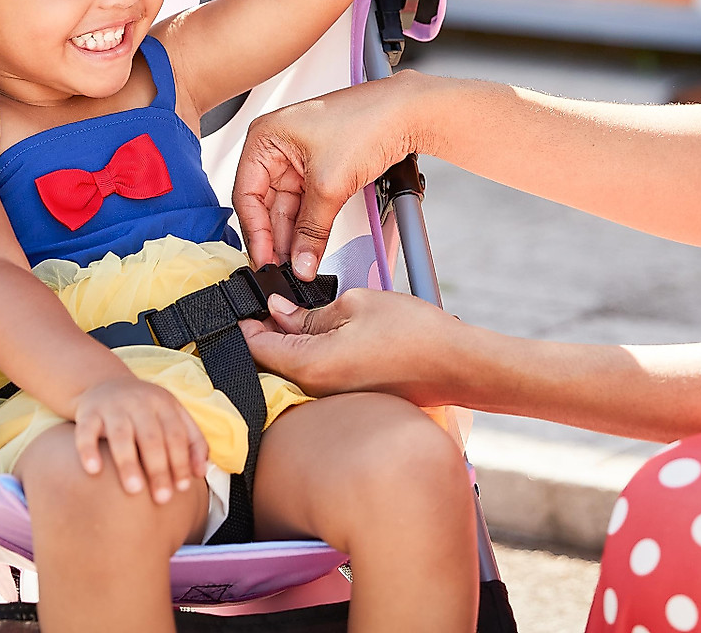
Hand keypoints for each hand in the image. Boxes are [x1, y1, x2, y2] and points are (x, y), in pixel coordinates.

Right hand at [72, 376, 208, 503]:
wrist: (106, 384)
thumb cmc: (146, 410)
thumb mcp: (173, 414)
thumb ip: (192, 440)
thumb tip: (201, 472)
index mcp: (164, 404)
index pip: (176, 433)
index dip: (181, 460)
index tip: (182, 489)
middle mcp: (139, 403)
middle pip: (151, 437)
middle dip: (158, 468)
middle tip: (162, 498)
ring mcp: (112, 407)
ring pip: (121, 435)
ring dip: (128, 462)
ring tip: (134, 490)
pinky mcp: (88, 413)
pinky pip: (86, 431)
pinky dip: (88, 450)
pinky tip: (93, 470)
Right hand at [233, 76, 420, 279]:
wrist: (410, 112)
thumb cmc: (369, 119)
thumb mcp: (330, 183)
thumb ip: (311, 230)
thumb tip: (301, 260)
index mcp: (267, 137)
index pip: (247, 194)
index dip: (255, 232)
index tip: (265, 259)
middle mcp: (279, 146)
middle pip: (266, 204)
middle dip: (277, 237)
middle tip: (284, 268)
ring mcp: (300, 158)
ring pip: (288, 208)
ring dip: (294, 235)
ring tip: (300, 263)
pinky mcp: (320, 168)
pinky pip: (307, 204)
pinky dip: (309, 226)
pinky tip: (310, 247)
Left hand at [240, 287, 461, 405]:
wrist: (456, 366)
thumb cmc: (414, 335)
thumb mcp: (356, 303)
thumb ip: (310, 311)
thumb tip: (280, 312)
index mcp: (311, 365)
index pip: (257, 348)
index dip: (246, 323)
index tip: (244, 304)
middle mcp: (316, 391)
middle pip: (273, 362)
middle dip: (268, 332)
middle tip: (275, 302)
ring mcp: (333, 399)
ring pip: (295, 369)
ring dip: (292, 343)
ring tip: (305, 313)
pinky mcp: (350, 399)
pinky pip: (318, 377)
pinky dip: (315, 355)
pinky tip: (330, 334)